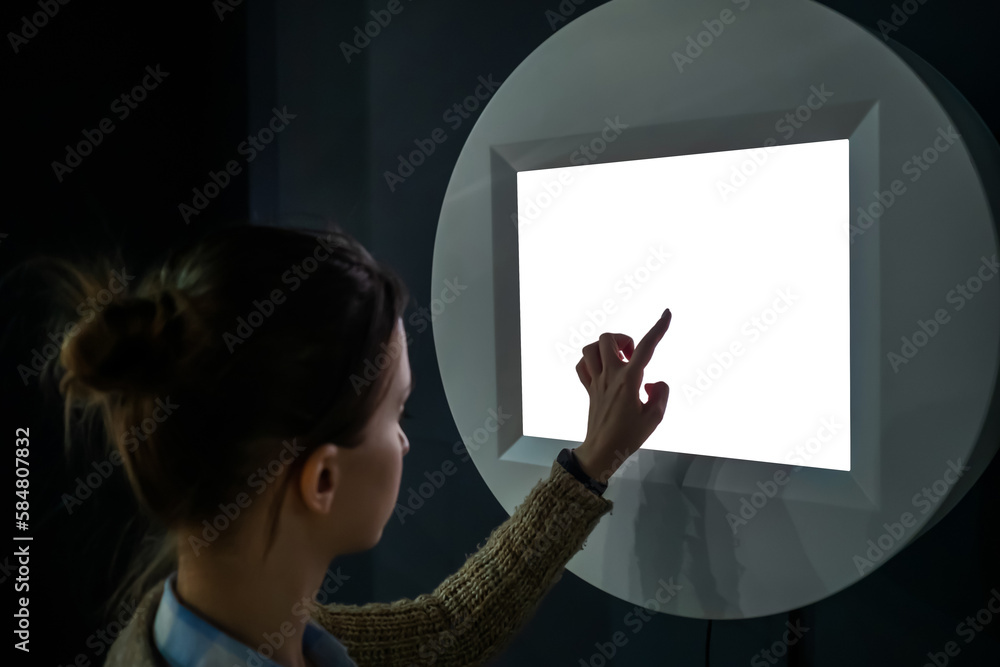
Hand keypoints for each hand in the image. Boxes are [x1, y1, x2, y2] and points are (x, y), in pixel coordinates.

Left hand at [572, 309, 671, 482]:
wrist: (602, 450)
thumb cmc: (630, 436)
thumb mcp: (655, 417)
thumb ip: (661, 393)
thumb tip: (652, 382)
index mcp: (629, 380)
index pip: (646, 347)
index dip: (658, 328)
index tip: (667, 314)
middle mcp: (610, 375)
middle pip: (607, 339)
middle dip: (623, 339)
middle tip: (633, 355)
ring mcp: (596, 381)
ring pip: (590, 349)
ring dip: (605, 347)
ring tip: (618, 359)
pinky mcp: (588, 389)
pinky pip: (582, 366)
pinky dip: (591, 362)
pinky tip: (604, 370)